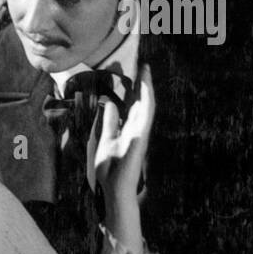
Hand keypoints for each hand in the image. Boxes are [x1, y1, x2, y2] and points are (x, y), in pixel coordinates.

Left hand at [93, 64, 153, 204]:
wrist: (114, 188)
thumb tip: (110, 103)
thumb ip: (109, 122)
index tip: (134, 73)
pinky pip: (146, 115)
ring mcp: (140, 132)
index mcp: (128, 129)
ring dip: (147, 88)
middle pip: (141, 102)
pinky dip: (147, 100)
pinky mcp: (141, 137)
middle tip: (144, 66)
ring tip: (146, 70)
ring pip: (146, 105)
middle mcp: (137, 129)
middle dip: (143, 84)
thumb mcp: (105, 139)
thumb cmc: (110, 168)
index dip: (134, 89)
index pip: (133, 105)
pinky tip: (146, 88)